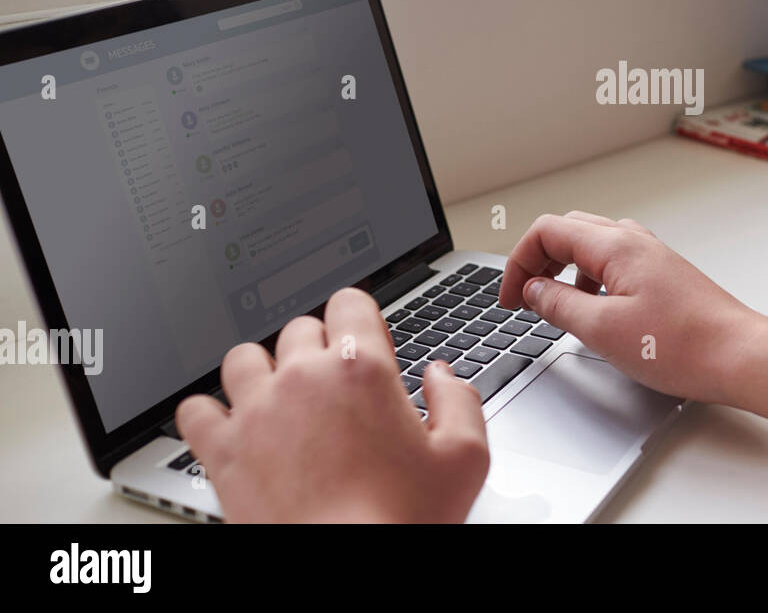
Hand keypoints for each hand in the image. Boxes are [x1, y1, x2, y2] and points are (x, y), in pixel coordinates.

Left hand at [175, 288, 488, 522]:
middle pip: (299, 328)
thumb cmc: (400, 522)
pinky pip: (195, 410)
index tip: (363, 342)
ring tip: (279, 398)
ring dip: (261, 371)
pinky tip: (231, 428)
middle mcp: (304, 378)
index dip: (359, 318)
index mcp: (362, 368)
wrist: (344, 573)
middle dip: (317, 349)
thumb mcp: (465, 458)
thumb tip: (441, 375)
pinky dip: (208, 414)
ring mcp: (257, 411)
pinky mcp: (223, 450)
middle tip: (333, 386)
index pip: (349, 302)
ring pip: (243, 358)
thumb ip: (460, 400)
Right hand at [499, 211, 767, 405]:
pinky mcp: (663, 275)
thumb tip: (532, 290)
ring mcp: (651, 256)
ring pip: (591, 246)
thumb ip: (558, 305)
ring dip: (564, 270)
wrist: (739, 356)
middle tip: (524, 297)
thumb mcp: (602, 330)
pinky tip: (595, 310)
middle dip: (537, 261)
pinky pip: (614, 263)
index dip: (518, 262)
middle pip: (568, 231)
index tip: (509, 297)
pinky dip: (591, 279)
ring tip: (555, 306)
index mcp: (615, 245)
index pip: (547, 231)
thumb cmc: (683, 346)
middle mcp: (634, 241)